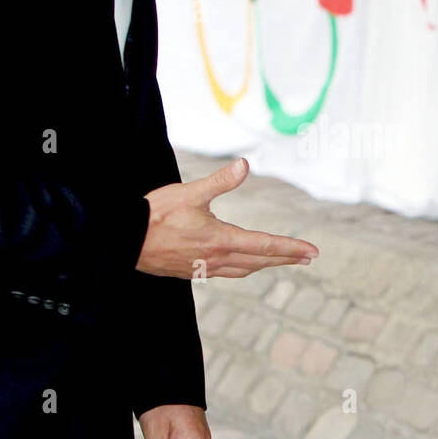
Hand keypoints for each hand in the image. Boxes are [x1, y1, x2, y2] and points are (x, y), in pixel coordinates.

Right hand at [137, 158, 318, 278]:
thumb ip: (219, 181)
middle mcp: (216, 258)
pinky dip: (243, 268)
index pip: (265, 245)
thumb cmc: (155, 215)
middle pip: (259, 261)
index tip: (313, 252)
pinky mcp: (191, 271)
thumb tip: (244, 165)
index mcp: (220, 240)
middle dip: (285, 258)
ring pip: (244, 269)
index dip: (291, 248)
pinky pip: (226, 273)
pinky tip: (241, 264)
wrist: (124, 241)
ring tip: (281, 260)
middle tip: (307, 257)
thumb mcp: (189, 193)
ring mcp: (203, 268)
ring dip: (265, 265)